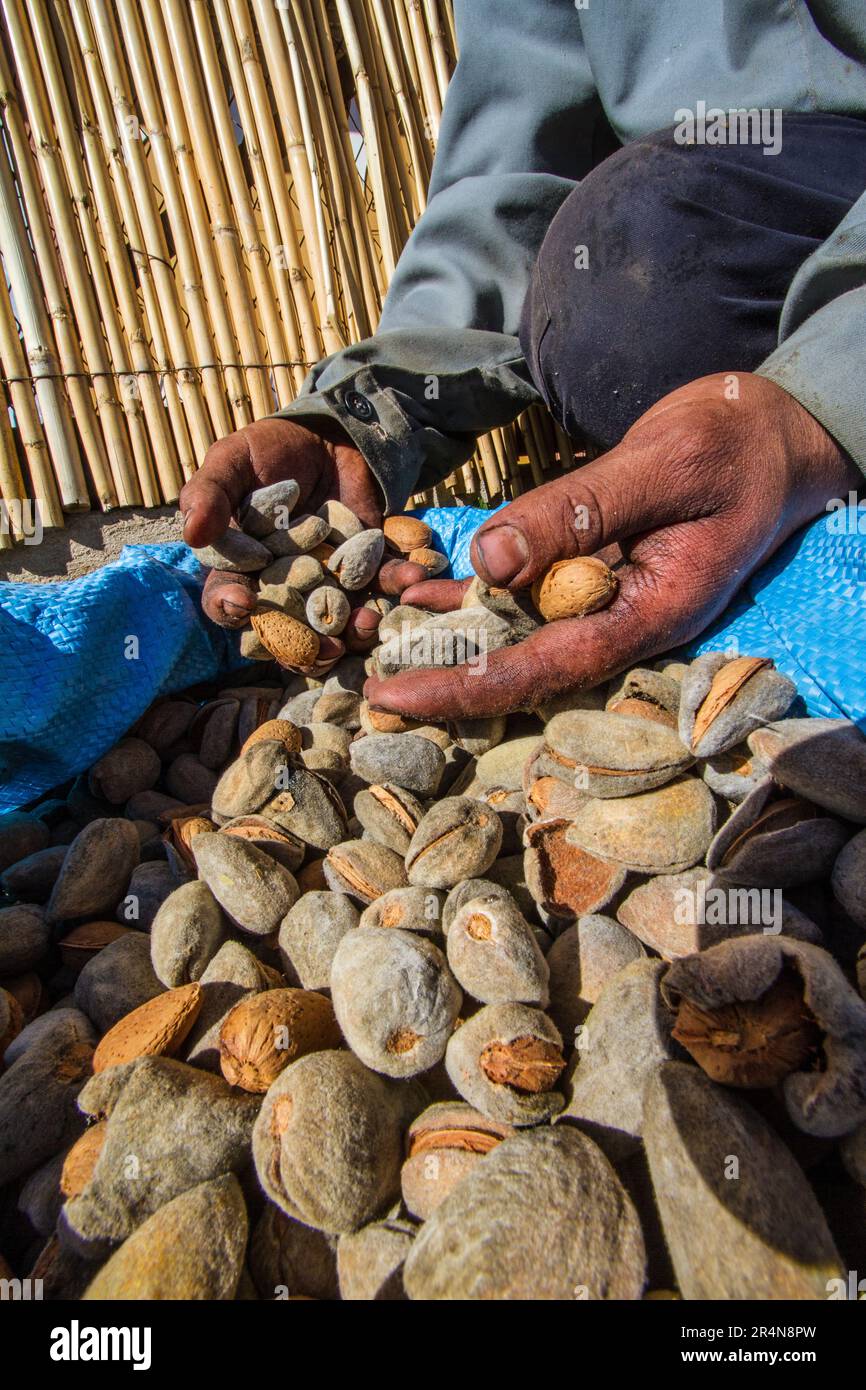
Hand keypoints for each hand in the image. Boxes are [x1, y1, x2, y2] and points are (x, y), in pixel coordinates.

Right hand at [180, 417, 383, 643]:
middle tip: (323, 647)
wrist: (327, 434)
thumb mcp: (232, 461)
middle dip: (304, 645)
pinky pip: (380, 585)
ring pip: (335, 621)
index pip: (226, 600)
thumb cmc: (268, 450)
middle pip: (285, 630)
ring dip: (355, 629)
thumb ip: (210, 494)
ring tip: (370, 620)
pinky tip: (412, 579)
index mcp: (240, 569)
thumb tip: (191, 533)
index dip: (230, 609)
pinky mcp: (366, 568)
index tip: (243, 604)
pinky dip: (396, 584)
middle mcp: (282, 587)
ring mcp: (326, 583)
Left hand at [365, 373, 860, 718]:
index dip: (467, 688)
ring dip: (448, 632)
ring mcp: (609, 595)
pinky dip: (473, 589)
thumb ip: (580, 514)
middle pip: (524, 666)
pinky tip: (419, 589)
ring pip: (517, 629)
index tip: (397, 698)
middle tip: (365, 687)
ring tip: (373, 637)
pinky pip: (526, 589)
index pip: (547, 669)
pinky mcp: (595, 568)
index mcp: (653, 613)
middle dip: (445, 677)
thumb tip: (488, 563)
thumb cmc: (735, 443)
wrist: (774, 428)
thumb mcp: (661, 467)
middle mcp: (624, 617)